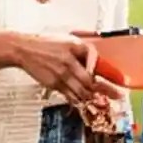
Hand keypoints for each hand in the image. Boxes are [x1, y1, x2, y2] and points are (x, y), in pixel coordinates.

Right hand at [11, 33, 126, 102]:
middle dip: (106, 89)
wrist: (24, 49)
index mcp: (74, 46)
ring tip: (105, 102)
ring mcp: (61, 74)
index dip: (106, 68)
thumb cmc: (45, 43)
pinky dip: (79, 100)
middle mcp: (69, 61)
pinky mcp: (54, 84)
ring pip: (82, 91)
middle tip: (118, 95)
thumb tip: (96, 61)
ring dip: (94, 98)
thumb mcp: (67, 39)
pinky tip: (86, 103)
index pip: (94, 57)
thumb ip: (82, 49)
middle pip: (90, 80)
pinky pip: (70, 95)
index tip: (117, 77)